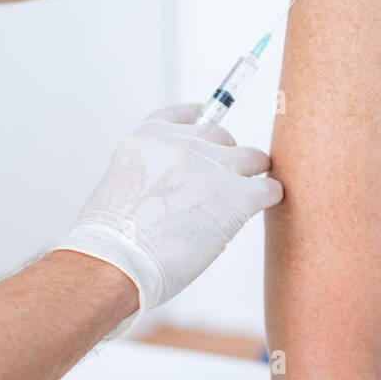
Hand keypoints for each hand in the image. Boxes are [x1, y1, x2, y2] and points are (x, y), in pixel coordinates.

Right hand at [40, 104, 282, 338]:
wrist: (113, 264)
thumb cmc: (111, 242)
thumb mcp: (121, 186)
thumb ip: (151, 173)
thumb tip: (177, 183)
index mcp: (148, 138)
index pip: (182, 115)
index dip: (199, 118)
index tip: (207, 119)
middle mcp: (183, 144)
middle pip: (222, 136)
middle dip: (224, 158)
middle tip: (220, 184)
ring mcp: (212, 167)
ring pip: (253, 157)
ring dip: (250, 175)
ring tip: (244, 196)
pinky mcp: (236, 196)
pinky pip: (269, 187)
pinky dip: (269, 196)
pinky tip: (261, 206)